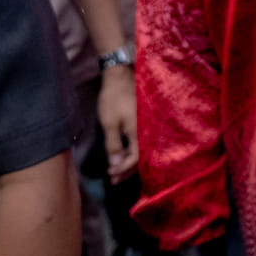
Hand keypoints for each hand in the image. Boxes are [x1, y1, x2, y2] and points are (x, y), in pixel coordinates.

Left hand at [97, 65, 137, 180]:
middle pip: (140, 157)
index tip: (110, 173)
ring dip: (128, 161)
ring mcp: (145, 126)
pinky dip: (131, 151)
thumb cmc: (113, 99)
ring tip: (115, 169)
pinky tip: (122, 154)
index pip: (135, 158)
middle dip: (126, 169)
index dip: (123, 168)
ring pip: (140, 150)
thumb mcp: (109, 123)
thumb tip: (115, 165)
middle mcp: (146, 131)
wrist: (120, 76)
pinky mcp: (142, 122)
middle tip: (113, 179)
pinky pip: (140, 142)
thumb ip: (113, 145)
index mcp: (139, 132)